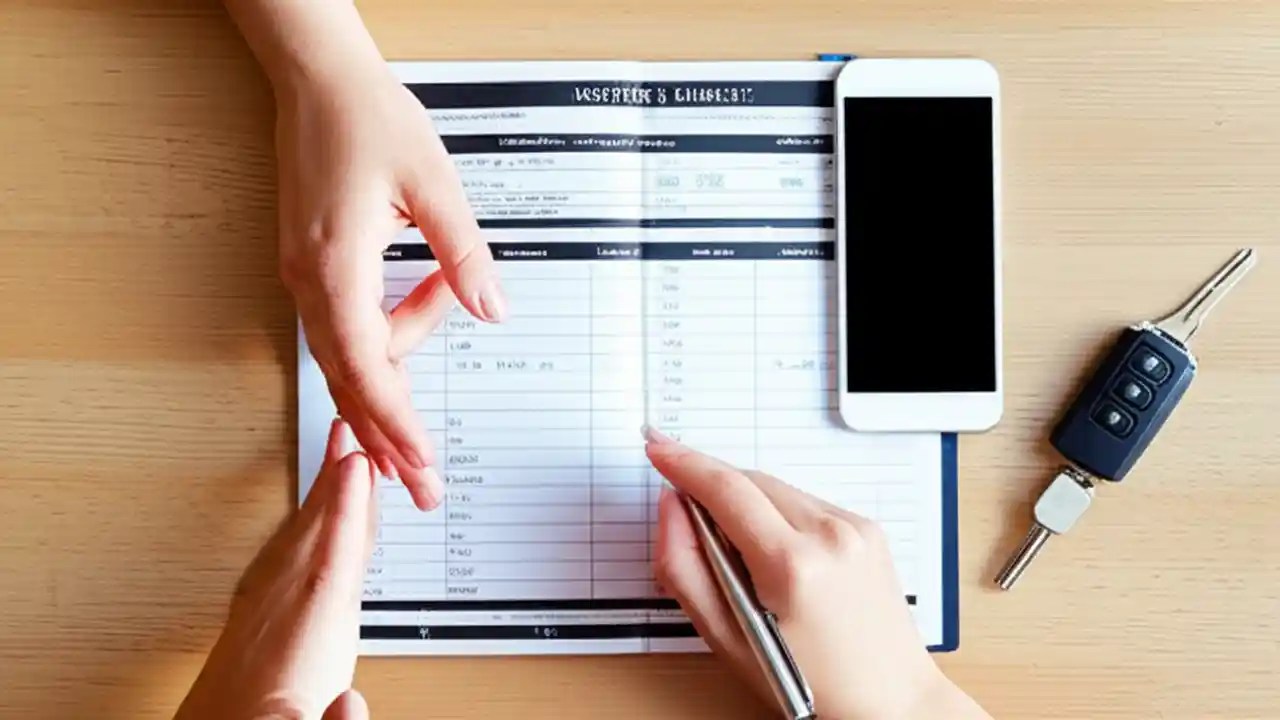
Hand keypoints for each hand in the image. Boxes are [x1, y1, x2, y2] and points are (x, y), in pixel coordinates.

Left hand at [175, 419, 376, 719]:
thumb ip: (328, 717)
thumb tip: (351, 707)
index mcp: (299, 636)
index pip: (330, 558)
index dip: (347, 507)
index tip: (358, 462)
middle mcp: (279, 611)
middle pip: (319, 529)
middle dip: (339, 476)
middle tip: (356, 426)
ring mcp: (267, 606)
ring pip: (305, 534)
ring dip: (326, 491)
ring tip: (341, 455)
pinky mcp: (261, 612)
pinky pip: (294, 550)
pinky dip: (313, 522)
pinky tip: (319, 515)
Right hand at [273, 55, 504, 511]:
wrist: (318, 80)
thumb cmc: (367, 118)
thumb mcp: (434, 183)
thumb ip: (464, 253)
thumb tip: (493, 310)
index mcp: (335, 265)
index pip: (365, 364)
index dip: (393, 421)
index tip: (419, 464)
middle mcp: (310, 279)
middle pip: (347, 378)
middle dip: (386, 436)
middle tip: (421, 487)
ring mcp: (306, 275)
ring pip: (344, 358)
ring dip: (385, 394)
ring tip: (424, 428)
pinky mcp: (313, 265)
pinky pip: (344, 327)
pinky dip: (381, 346)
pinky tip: (421, 324)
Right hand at [644, 428, 990, 719]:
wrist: (890, 696)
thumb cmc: (811, 682)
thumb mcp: (727, 639)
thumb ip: (684, 568)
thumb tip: (671, 509)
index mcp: (793, 565)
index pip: (726, 490)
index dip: (684, 463)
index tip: (657, 448)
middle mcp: (831, 535)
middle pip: (751, 481)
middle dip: (710, 486)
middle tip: (685, 515)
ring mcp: (855, 527)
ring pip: (778, 488)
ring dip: (745, 503)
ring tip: (739, 557)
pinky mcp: (867, 527)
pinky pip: (805, 502)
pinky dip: (778, 515)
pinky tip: (775, 556)